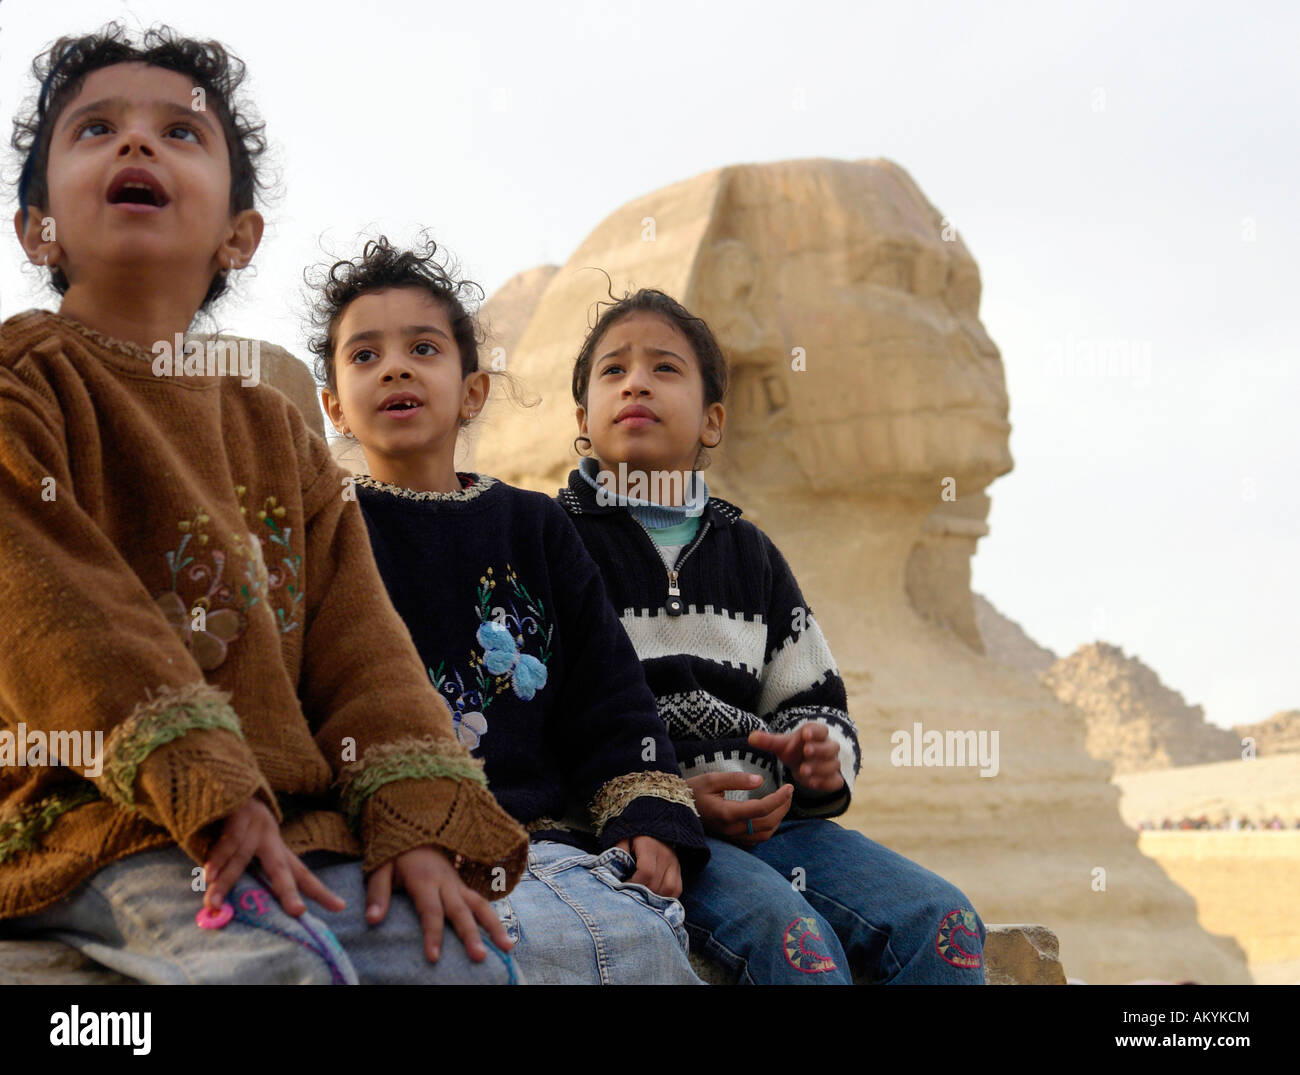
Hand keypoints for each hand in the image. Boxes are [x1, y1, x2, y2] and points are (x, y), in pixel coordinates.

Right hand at [202, 796, 345, 916]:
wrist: (225, 775)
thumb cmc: (230, 818)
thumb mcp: (242, 844)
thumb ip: (235, 870)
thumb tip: (219, 909)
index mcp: (276, 845)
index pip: (301, 873)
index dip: (319, 892)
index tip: (340, 907)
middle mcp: (269, 836)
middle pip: (281, 868)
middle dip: (288, 892)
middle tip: (298, 912)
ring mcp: (254, 823)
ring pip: (241, 857)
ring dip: (226, 882)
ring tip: (215, 904)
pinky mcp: (237, 812)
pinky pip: (226, 841)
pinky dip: (216, 859)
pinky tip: (208, 875)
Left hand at [365, 845, 512, 963]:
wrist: (415, 829)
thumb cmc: (395, 854)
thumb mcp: (380, 868)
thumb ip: (377, 894)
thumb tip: (372, 920)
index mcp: (424, 879)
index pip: (430, 910)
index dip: (433, 934)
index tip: (434, 958)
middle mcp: (446, 883)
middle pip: (461, 911)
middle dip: (471, 935)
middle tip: (480, 957)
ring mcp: (458, 884)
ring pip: (480, 904)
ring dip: (495, 926)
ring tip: (508, 947)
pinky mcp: (463, 887)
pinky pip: (481, 902)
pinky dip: (493, 919)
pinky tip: (503, 936)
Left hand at [613, 835, 682, 897]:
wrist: (654, 826)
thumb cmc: (634, 836)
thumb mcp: (623, 839)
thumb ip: (618, 854)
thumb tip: (614, 871)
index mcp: (650, 847)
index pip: (647, 872)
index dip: (634, 884)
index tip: (623, 887)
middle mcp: (665, 855)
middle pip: (656, 884)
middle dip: (641, 894)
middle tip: (630, 895)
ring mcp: (674, 863)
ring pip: (668, 890)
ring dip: (654, 898)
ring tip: (641, 897)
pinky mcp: (678, 870)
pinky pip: (676, 890)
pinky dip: (665, 897)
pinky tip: (654, 898)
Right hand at [685, 772, 793, 846]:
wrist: (675, 809)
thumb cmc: (692, 791)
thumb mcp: (712, 779)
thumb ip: (736, 779)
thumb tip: (760, 781)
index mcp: (727, 812)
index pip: (761, 808)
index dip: (779, 798)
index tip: (789, 787)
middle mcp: (731, 828)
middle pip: (767, 823)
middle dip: (783, 807)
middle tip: (789, 793)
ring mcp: (731, 836)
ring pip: (764, 834)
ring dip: (778, 820)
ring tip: (783, 803)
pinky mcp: (731, 839)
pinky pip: (756, 839)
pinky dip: (768, 829)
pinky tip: (770, 816)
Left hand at [749, 723, 843, 793]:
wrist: (803, 765)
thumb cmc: (794, 751)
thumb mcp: (781, 746)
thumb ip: (768, 741)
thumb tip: (751, 737)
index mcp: (816, 734)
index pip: (821, 730)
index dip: (815, 732)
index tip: (805, 734)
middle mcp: (828, 748)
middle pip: (831, 747)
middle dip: (819, 750)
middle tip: (806, 752)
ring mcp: (832, 764)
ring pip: (833, 765)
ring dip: (819, 767)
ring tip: (803, 770)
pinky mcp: (833, 779)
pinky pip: (836, 781)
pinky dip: (825, 782)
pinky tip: (812, 783)